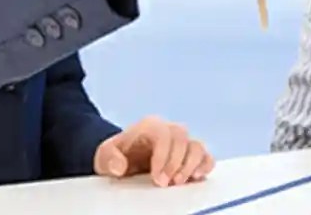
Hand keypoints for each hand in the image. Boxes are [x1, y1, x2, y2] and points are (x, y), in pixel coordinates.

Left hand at [93, 116, 214, 186]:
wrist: (124, 160)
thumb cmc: (116, 156)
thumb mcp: (104, 156)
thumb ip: (109, 158)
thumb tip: (119, 166)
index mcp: (149, 126)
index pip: (163, 134)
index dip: (163, 156)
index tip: (156, 178)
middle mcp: (169, 130)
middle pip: (182, 138)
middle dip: (176, 163)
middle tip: (165, 184)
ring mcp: (182, 143)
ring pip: (197, 146)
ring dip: (191, 165)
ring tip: (179, 183)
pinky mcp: (191, 156)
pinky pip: (206, 156)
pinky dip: (204, 166)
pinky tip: (195, 177)